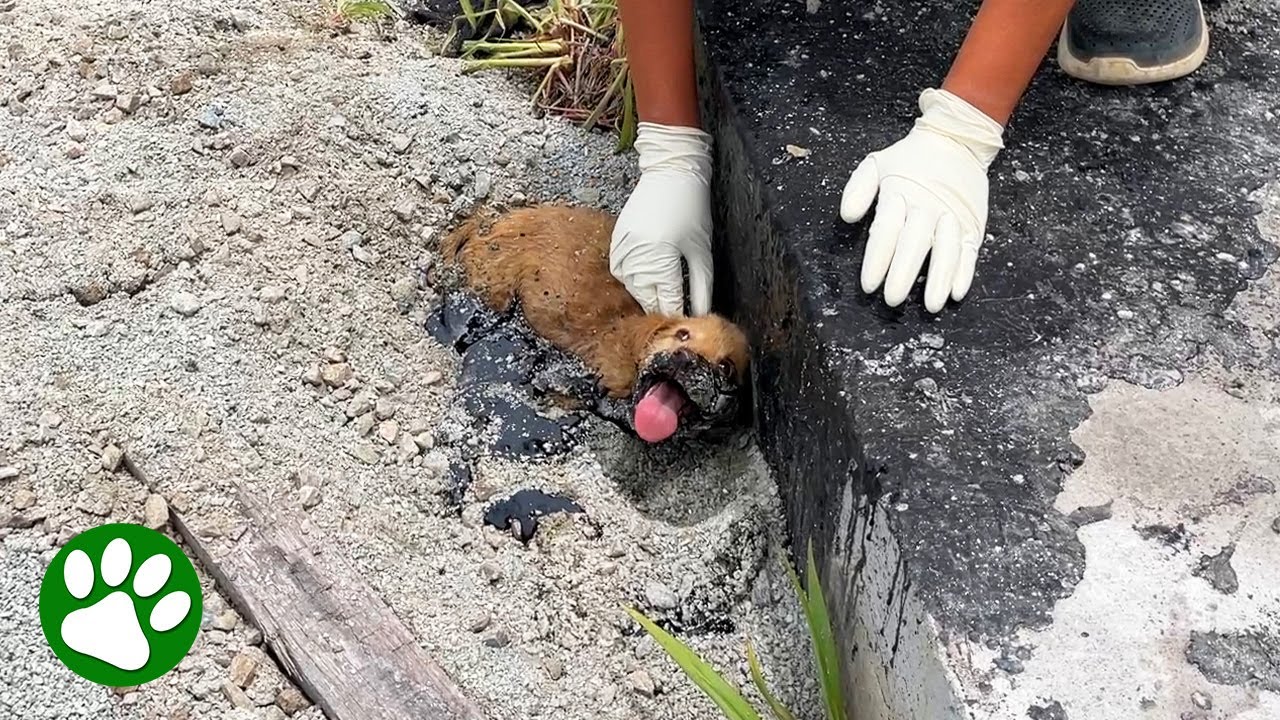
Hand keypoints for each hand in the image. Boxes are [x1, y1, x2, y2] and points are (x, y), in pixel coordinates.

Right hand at [610, 122, 713, 315]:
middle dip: (663, 308)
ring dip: (649, 295)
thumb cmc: (691, 207)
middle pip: (647, 299)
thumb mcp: (702, 250)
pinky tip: (650, 278)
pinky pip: (623, 273)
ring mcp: (622, 251)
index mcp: (659, 259)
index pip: (667, 301)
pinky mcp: (616, 243)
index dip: (678, 315)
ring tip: (666, 296)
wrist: (669, 171)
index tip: (688, 326)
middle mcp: (635, 258)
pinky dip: (636, 280)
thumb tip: (700, 314)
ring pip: (633, 289)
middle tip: (679, 315)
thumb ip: (700, 286)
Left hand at [840, 88, 1005, 312]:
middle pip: (915, 243)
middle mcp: (928, 206)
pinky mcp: (972, 223)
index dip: (877, 258)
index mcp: (902, 192)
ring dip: (939, 278)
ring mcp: (953, 216)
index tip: (868, 284)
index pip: (887, 230)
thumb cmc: (910, 160)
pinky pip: (970, 250)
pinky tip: (957, 292)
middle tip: (892, 299)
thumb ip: (859, 189)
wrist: (956, 138)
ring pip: (946, 250)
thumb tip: (847, 215)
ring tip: (930, 305)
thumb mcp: (877, 164)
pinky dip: (965, 271)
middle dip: (903, 272)